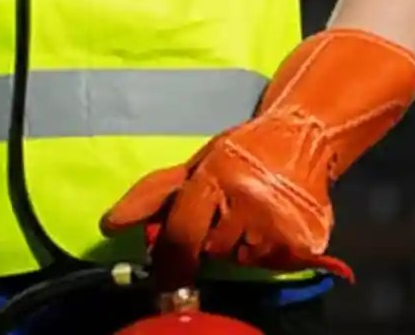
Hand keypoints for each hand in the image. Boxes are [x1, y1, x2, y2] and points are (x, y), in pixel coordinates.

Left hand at [100, 29, 414, 287]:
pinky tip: (270, 224)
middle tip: (224, 213)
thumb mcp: (195, 163)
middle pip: (210, 250)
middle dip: (209, 239)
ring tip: (249, 215)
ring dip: (237, 246)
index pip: (183, 233)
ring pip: (239, 260)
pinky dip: (265, 252)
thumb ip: (153, 196)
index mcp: (217, 177)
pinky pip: (269, 265)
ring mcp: (279, 223)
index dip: (170, 259)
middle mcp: (249, 201)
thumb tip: (109, 225)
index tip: (165, 277)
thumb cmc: (241, 151)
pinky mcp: (305, 242)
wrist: (304, 137)